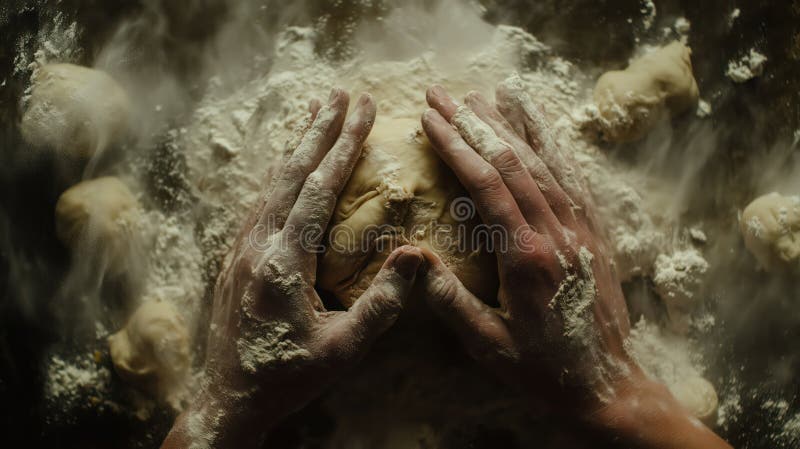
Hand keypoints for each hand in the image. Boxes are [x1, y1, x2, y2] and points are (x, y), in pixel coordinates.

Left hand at [162, 90, 422, 448]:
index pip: (316, 189)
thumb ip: (381, 303)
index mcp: (283, 262)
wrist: (231, 399)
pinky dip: (281, 176)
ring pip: (270, 185)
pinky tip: (290, 170)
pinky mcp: (236, 259)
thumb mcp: (344, 349)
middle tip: (339, 93)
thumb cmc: (290, 377)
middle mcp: (256, 246)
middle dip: (317, 130)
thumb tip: (415, 257)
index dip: (341, 146)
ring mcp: (241, 250)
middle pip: (289, 173)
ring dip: (296, 148)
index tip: (361, 111)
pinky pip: (261, 204)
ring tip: (316, 116)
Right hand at [419, 78, 730, 448]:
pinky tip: (541, 126)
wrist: (606, 385)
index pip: (486, 184)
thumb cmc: (542, 370)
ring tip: (488, 93)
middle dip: (475, 122)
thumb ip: (450, 301)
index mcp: (526, 257)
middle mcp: (557, 232)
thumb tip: (412, 257)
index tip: (430, 118)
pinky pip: (574, 179)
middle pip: (513, 161)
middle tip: (445, 94)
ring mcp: (581, 229)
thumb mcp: (487, 345)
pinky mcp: (594, 233)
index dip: (456, 145)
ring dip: (513, 125)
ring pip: (545, 162)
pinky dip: (554, 147)